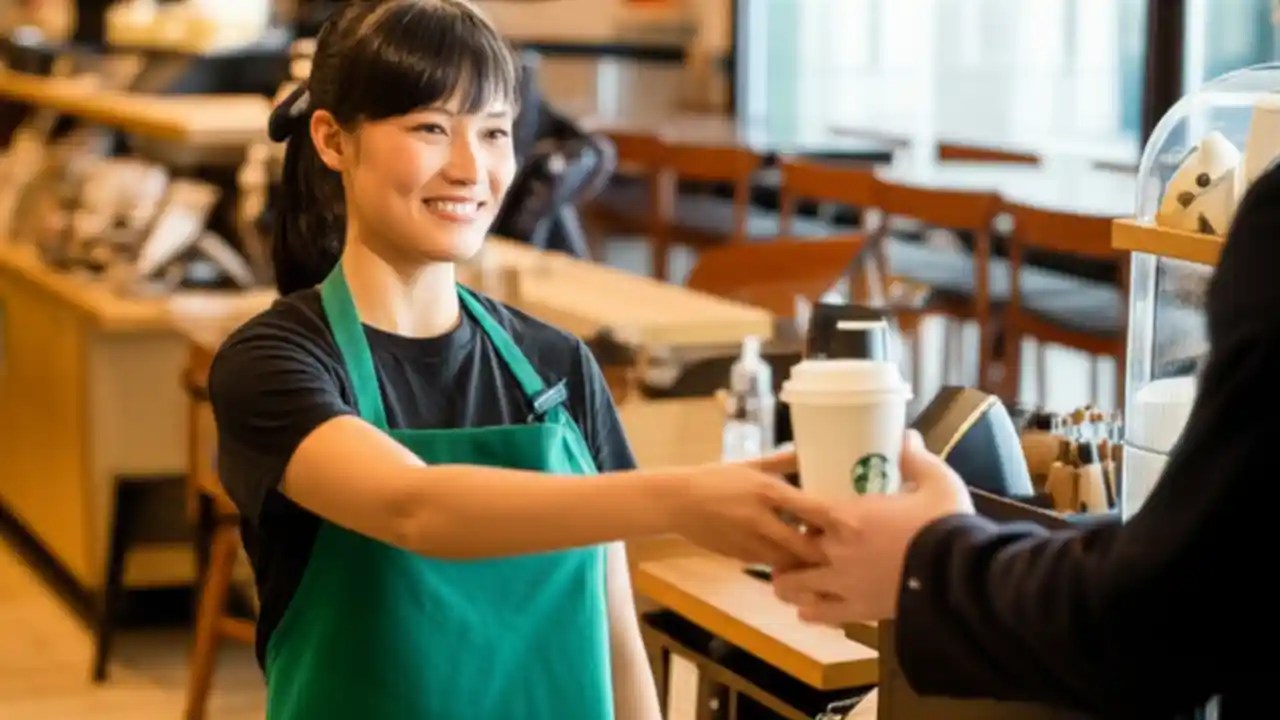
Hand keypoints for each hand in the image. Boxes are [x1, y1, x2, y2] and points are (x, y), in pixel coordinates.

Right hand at [663, 450, 834, 568]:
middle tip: (840, 550)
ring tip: (818, 556)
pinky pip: (769, 564)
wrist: (676, 502)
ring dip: (802, 560)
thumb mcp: (748, 465)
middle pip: (803, 544)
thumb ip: (780, 462)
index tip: (854, 525)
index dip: (835, 521)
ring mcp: (749, 542)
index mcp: (767, 491)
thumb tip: (806, 450)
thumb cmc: (714, 478)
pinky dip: (782, 563)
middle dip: (822, 551)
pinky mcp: (740, 557)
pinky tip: (789, 558)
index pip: (810, 509)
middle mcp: (761, 519)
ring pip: (787, 560)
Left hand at [772, 430, 972, 624]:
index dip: (784, 502)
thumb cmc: (946, 524)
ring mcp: (844, 585)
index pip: (800, 505)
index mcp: (849, 517)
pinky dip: (809, 611)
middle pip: (792, 547)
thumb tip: (905, 435)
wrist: (963, 577)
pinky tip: (808, 608)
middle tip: (785, 540)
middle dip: (785, 544)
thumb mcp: (937, 482)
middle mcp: (837, 551)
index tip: (774, 499)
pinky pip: (821, 616)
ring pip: (796, 586)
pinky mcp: (858, 612)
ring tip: (786, 578)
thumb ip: (916, 458)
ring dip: (788, 581)